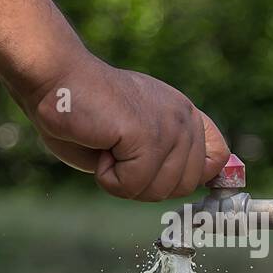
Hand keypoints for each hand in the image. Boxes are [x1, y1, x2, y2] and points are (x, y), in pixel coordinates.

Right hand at [21, 52, 229, 200]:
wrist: (54, 81)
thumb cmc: (83, 112)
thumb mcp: (133, 140)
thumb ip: (164, 159)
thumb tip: (191, 184)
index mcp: (183, 115)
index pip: (218, 158)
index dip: (195, 177)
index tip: (162, 175)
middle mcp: (183, 117)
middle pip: (183, 187)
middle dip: (145, 185)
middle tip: (117, 157)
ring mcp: (169, 125)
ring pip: (158, 191)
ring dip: (123, 182)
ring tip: (106, 146)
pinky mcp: (148, 134)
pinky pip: (133, 184)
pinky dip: (108, 178)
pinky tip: (99, 145)